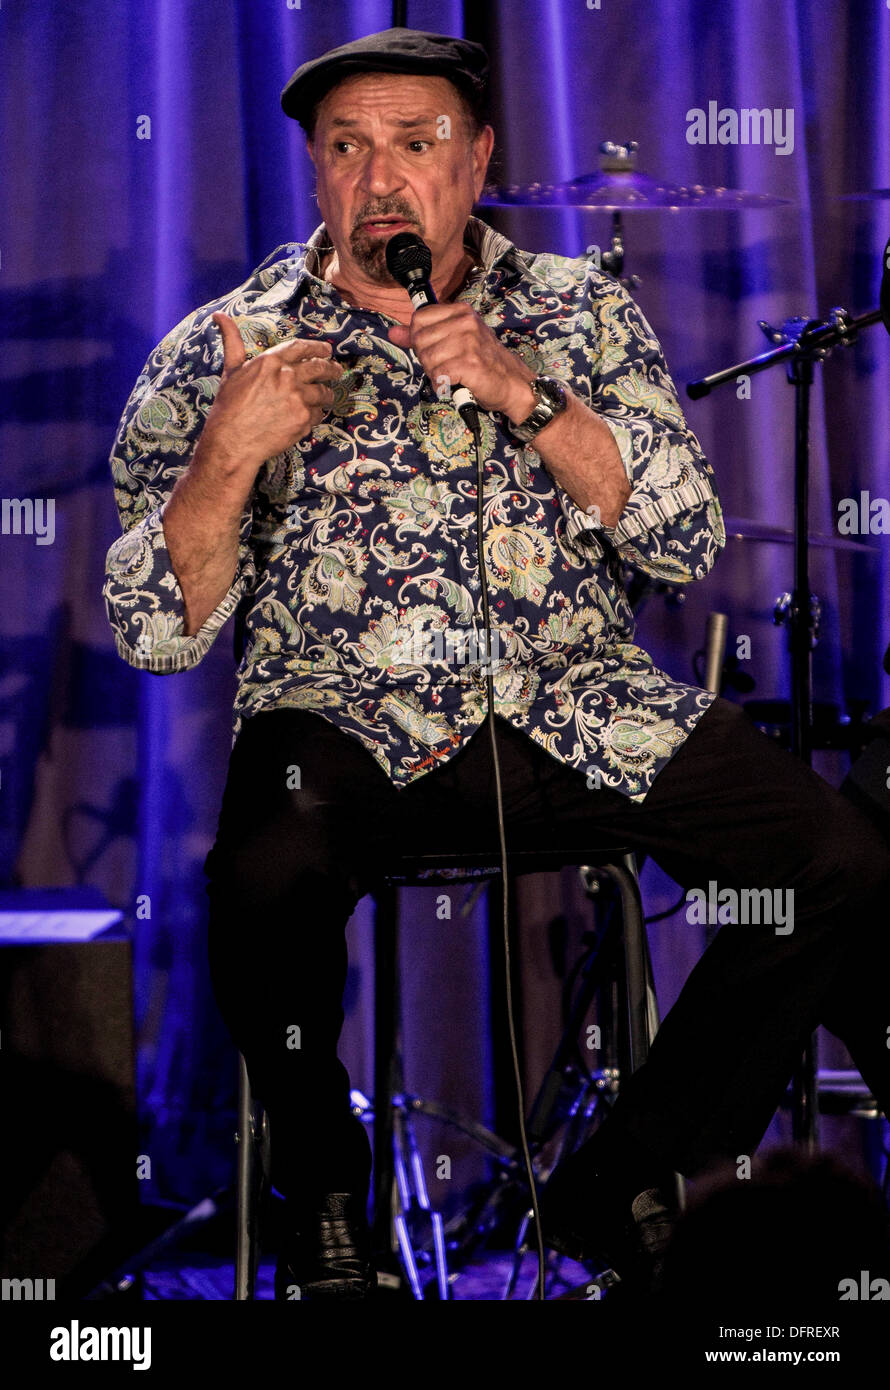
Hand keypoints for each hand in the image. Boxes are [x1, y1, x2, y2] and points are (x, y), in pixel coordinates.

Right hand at [201, 311, 342, 468]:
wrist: (233, 440)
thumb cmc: (229, 406)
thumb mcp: (231, 369)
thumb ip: (232, 341)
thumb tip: (219, 315)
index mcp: (271, 362)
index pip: (302, 348)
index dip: (317, 348)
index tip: (327, 350)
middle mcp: (288, 376)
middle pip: (320, 368)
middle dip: (331, 369)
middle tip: (337, 370)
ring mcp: (298, 398)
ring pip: (323, 392)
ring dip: (328, 394)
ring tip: (329, 396)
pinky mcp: (304, 419)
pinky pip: (319, 413)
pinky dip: (317, 414)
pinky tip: (312, 416)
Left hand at [387, 303, 535, 419]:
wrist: (513, 384)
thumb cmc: (484, 364)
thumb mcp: (455, 342)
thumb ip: (423, 336)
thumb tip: (393, 333)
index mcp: (461, 312)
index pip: (419, 319)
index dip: (420, 340)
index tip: (436, 350)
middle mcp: (465, 322)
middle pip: (420, 340)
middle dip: (428, 360)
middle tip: (447, 366)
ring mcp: (468, 342)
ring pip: (427, 359)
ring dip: (435, 374)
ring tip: (452, 375)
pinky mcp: (469, 363)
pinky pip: (438, 374)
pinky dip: (442, 385)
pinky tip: (454, 383)